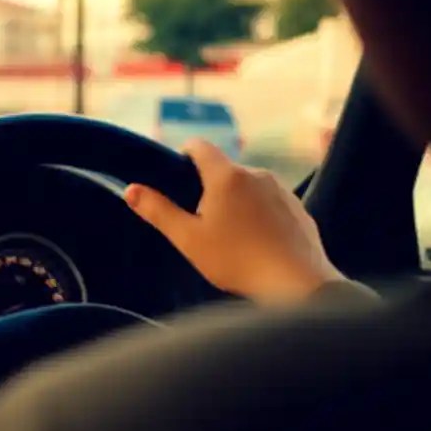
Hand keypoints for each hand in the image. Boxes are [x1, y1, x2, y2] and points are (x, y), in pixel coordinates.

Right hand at [124, 139, 344, 304]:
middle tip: (203, 223)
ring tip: (233, 238)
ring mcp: (282, 190)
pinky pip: (271, 203)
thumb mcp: (188, 239)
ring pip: (249, 187)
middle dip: (211, 189)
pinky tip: (259, 244)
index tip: (178, 177)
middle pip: (224, 170)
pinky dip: (261, 215)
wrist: (297, 284)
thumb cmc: (237, 260)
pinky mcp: (299, 208)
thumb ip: (158, 211)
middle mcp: (256, 174)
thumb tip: (131, 189)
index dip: (184, 155)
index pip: (200, 146)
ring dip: (237, 202)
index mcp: (226, 176)